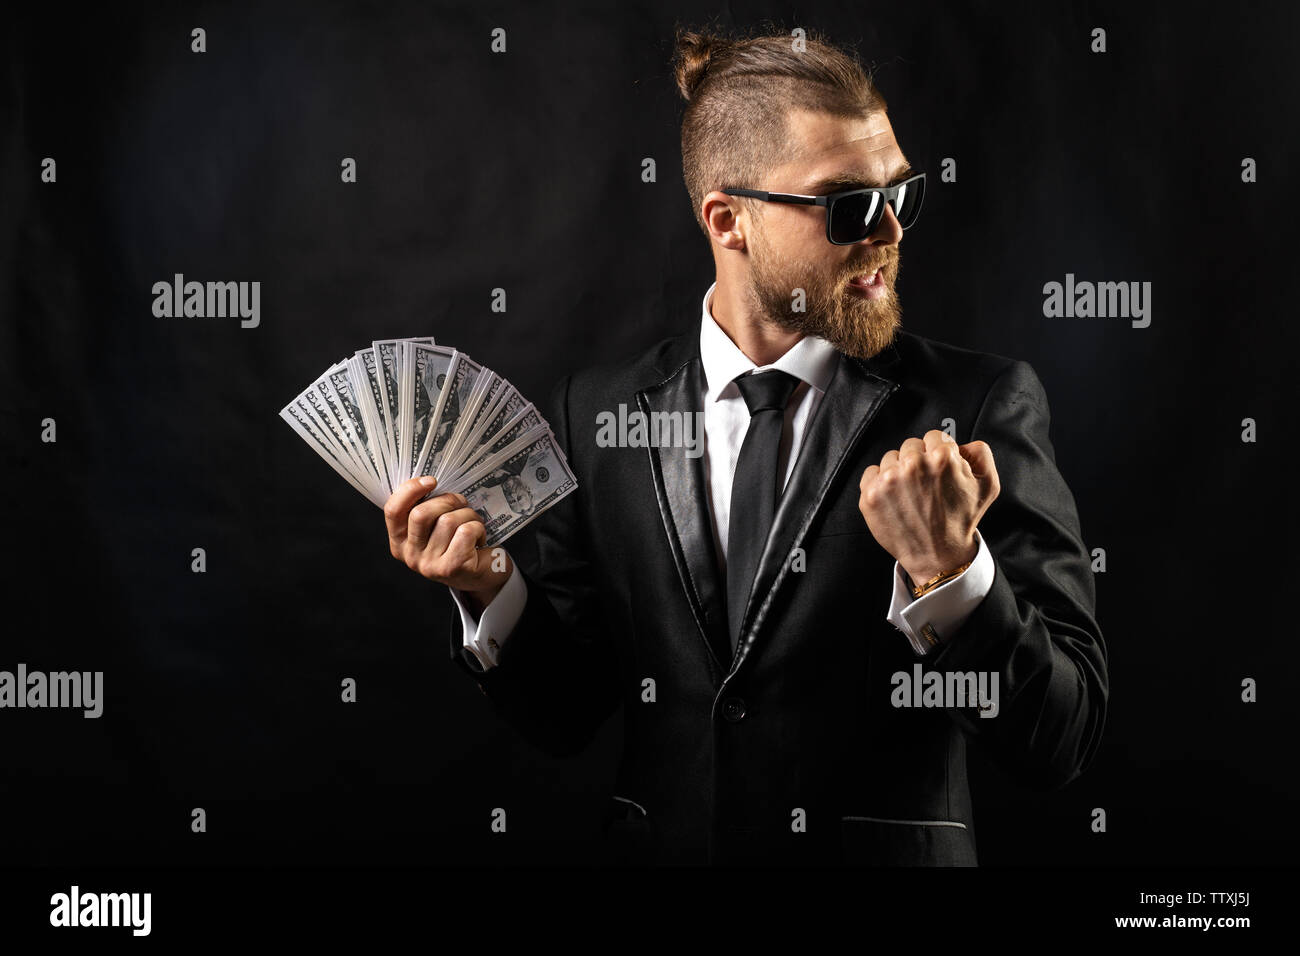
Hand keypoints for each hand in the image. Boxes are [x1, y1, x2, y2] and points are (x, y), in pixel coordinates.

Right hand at [384, 476, 513, 608]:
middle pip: (421, 514)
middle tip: (461, 503)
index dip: (410, 490)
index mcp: (400, 542)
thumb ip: (424, 509)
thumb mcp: (434, 528)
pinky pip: (466, 531)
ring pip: (448, 521)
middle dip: (447, 500)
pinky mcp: (452, 568)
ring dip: (468, 515)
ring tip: (473, 523)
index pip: (393, 511)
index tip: (431, 481)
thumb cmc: (457, 544)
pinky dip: (478, 527)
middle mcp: (410, 556)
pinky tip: (479, 538)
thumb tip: (428, 482)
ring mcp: (430, 565)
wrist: (481, 576)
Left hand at [858, 429, 999, 584]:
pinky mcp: (871, 495)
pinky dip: (880, 483)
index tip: (938, 472)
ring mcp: (888, 481)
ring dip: (899, 472)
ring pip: (890, 458)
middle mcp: (913, 466)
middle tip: (926, 487)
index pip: (934, 437)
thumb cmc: (963, 520)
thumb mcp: (988, 484)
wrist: (938, 555)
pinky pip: (871, 473)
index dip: (939, 454)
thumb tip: (961, 442)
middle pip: (911, 446)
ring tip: (912, 496)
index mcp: (941, 458)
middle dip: (919, 461)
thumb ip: (981, 452)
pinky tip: (895, 499)